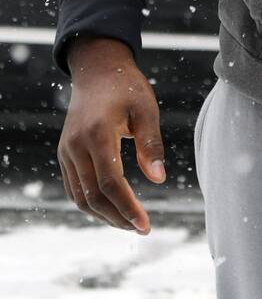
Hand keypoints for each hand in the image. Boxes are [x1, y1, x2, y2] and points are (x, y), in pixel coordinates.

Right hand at [58, 36, 165, 233]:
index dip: (127, 208)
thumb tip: (158, 179)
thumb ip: (151, 143)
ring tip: (129, 223)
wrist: (97, 70)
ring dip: (104, 215)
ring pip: (80, 197)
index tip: (145, 224)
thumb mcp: (146, 108)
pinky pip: (75, 188)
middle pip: (93, 196)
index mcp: (98, 134)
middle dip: (118, 217)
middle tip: (142, 228)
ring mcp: (67, 150)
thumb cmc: (126, 87)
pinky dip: (91, 203)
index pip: (110, 183)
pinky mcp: (65, 153)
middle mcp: (76, 145)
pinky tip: (112, 209)